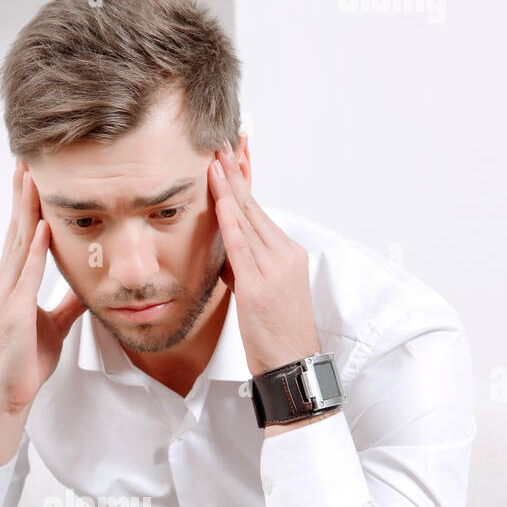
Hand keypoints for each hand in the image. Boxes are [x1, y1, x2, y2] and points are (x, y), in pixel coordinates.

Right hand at [0, 158, 85, 413]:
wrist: (8, 394)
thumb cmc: (26, 361)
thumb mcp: (55, 325)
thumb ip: (68, 302)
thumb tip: (87, 287)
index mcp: (14, 282)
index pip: (22, 234)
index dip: (29, 204)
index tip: (35, 174)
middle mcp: (6, 281)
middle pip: (16, 228)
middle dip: (21, 193)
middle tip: (26, 157)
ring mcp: (7, 295)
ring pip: (18, 243)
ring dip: (26, 210)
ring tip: (32, 178)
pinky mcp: (13, 313)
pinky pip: (27, 276)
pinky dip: (36, 251)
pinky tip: (44, 229)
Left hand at [209, 143, 321, 378]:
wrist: (292, 364)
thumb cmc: (276, 333)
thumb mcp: (260, 292)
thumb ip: (244, 267)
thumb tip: (226, 251)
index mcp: (288, 253)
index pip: (259, 210)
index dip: (244, 181)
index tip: (232, 155)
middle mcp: (285, 254)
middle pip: (254, 206)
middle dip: (236, 173)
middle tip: (220, 143)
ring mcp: (273, 269)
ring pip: (248, 219)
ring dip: (229, 186)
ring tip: (214, 159)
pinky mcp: (259, 285)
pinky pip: (241, 245)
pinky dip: (231, 218)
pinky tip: (220, 197)